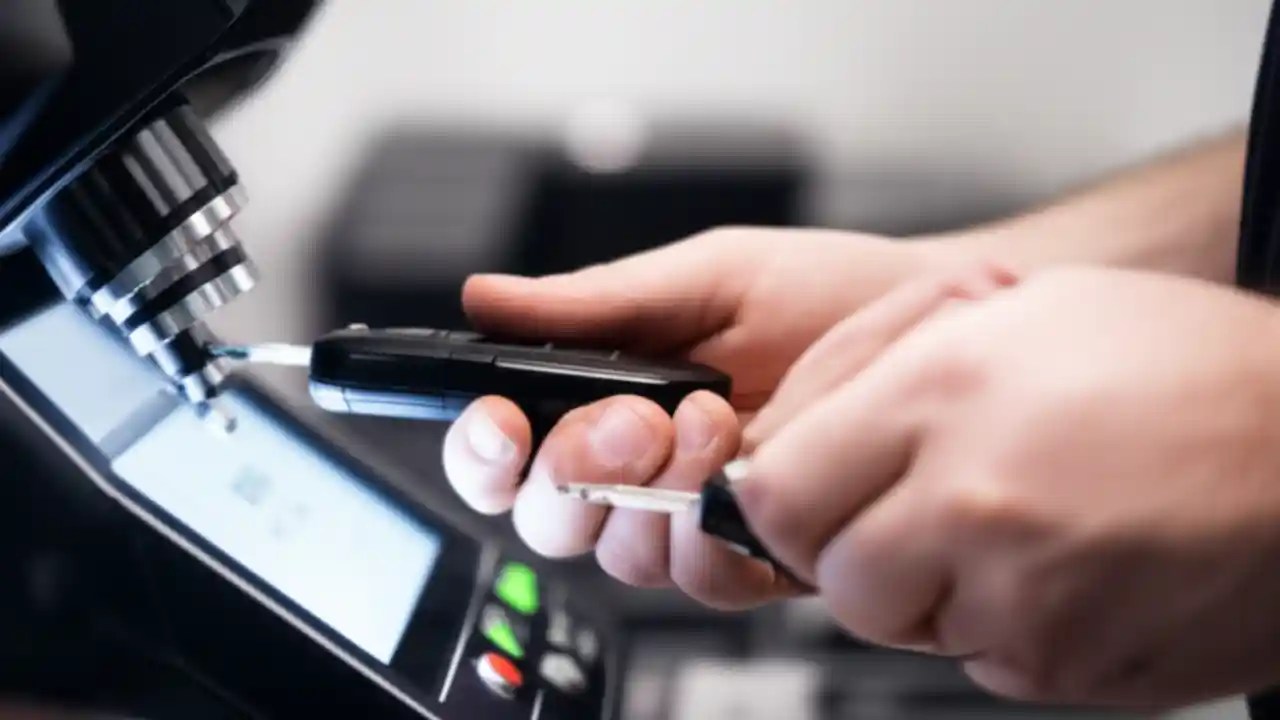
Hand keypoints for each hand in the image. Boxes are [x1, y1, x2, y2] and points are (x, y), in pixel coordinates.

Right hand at [441, 226, 1001, 607]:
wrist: (925, 322)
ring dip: (653, 493)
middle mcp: (636, 470)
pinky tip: (743, 467)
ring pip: (622, 555)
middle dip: (573, 471)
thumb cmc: (819, 294)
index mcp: (600, 398)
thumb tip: (488, 298)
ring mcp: (693, 517)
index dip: (485, 448)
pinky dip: (708, 532)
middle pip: (547, 518)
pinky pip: (701, 579)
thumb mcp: (705, 278)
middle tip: (632, 416)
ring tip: (711, 418)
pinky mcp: (755, 552)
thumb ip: (597, 302)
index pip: (507, 452)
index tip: (502, 420)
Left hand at [740, 266, 1279, 707]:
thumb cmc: (1183, 362)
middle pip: (835, 579)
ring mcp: (1026, 600)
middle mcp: (975, 504)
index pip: (777, 495)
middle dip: (854, 550)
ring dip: (930, 586)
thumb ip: (874, 375)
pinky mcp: (1071, 667)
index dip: (779, 501)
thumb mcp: (1013, 306)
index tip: (799, 492)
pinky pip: (986, 661)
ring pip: (904, 627)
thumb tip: (781, 451)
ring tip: (1008, 522)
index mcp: (944, 396)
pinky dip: (1002, 622)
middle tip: (913, 507)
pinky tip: (1063, 562)